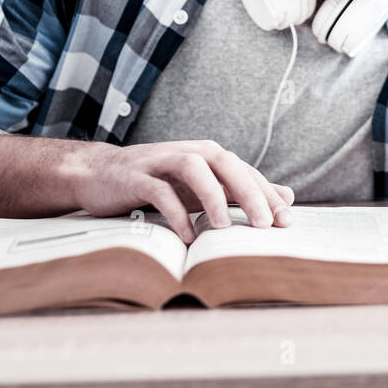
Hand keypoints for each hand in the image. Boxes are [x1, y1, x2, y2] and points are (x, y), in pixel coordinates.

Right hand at [73, 139, 294, 243]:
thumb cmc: (160, 182)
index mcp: (209, 155)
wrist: (100, 174)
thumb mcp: (205, 186)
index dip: (268, 195)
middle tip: (264, 224)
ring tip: (223, 227)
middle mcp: (190, 152)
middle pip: (227, 164)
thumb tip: (287, 196)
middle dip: (249, 193)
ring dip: (212, 196)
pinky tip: (187, 236)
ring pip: (195, 169)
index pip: (246, 172)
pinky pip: (159, 191)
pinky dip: (175, 213)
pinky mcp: (137, 177)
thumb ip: (243, 191)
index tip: (286, 222)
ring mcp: (162, 162)